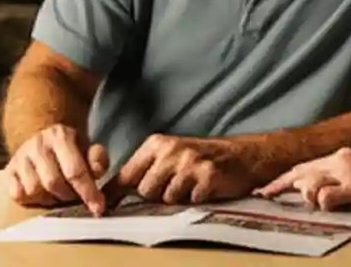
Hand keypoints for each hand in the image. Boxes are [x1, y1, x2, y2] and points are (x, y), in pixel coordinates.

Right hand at [3, 124, 109, 215]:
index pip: (75, 171)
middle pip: (53, 183)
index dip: (88, 192)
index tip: (98, 208)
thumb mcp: (88, 148)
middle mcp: (37, 145)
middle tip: (74, 196)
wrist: (42, 139)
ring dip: (48, 199)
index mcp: (60, 136)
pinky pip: (17, 194)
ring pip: (33, 190)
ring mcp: (20, 158)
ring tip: (57, 193)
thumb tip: (97, 171)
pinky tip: (40, 194)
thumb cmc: (70, 150)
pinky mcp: (8, 171)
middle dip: (67, 196)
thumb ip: (98, 159)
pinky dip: (30, 199)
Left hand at [117, 134, 256, 203]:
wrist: (243, 155)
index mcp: (156, 143)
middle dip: (156, 196)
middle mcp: (171, 149)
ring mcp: (190, 162)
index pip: (126, 174)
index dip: (116, 194)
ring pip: (167, 198)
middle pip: (145, 190)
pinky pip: (190, 200)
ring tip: (190, 186)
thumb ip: (144, 170)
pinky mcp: (207, 175)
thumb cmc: (201, 158)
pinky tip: (204, 188)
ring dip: (178, 198)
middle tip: (173, 187)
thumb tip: (112, 193)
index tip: (107, 206)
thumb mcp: (169, 156)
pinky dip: (196, 199)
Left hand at [255, 147, 350, 211]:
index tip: (267, 187)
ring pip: (310, 183)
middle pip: (301, 172)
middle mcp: (341, 160)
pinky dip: (324, 204)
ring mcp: (348, 173)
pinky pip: (327, 197)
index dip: (284, 177)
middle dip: (280, 185)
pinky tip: (333, 206)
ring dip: (309, 197)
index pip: (305, 165)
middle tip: (264, 194)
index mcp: (341, 156)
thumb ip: (338, 178)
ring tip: (322, 204)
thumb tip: (317, 191)